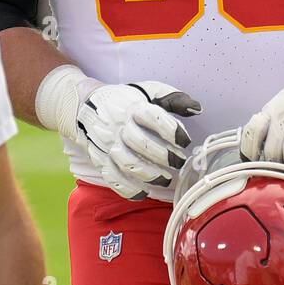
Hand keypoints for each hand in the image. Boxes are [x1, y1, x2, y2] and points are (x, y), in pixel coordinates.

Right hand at [76, 82, 200, 200]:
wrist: (87, 104)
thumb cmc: (127, 100)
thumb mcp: (150, 92)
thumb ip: (174, 99)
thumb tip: (196, 108)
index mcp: (134, 107)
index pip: (153, 117)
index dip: (171, 130)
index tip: (185, 141)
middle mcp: (118, 125)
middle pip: (140, 143)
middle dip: (164, 156)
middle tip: (179, 163)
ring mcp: (107, 143)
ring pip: (127, 162)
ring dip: (149, 174)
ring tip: (166, 179)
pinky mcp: (99, 157)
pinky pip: (111, 176)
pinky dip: (127, 188)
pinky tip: (143, 192)